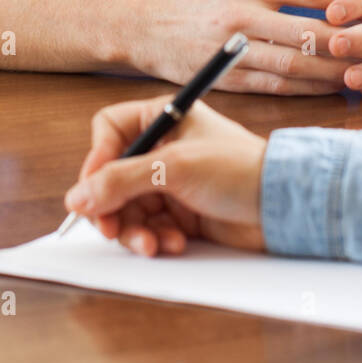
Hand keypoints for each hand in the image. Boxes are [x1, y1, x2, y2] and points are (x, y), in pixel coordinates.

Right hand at [64, 95, 266, 253]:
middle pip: (111, 177)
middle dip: (112, 208)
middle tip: (112, 232)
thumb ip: (122, 181)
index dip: (97, 160)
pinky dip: (155, 239)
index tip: (93, 191)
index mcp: (164, 118)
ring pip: (127, 208)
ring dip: (135, 231)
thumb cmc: (240, 168)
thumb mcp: (175, 168)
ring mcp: (171, 181)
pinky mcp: (181, 212)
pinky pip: (148, 228)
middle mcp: (163, 147)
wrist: (284, 205)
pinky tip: (175, 244)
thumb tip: (77, 197)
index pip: (109, 131)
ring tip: (152, 244)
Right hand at [125, 0, 361, 94]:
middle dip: (351, 43)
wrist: (148, 26)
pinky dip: (309, 89)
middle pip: (309, 33)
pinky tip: (332, 88)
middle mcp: (242, 15)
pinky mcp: (227, 80)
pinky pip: (278, 87)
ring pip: (296, 66)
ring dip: (335, 72)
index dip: (348, 3)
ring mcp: (233, 50)